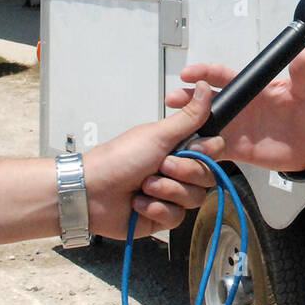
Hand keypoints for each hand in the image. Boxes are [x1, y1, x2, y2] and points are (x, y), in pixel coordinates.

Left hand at [82, 82, 221, 238]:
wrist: (90, 192)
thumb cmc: (118, 159)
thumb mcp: (157, 135)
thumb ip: (188, 116)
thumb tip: (205, 88)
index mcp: (178, 147)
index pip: (214, 149)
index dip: (206, 152)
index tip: (192, 149)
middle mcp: (177, 170)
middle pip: (207, 175)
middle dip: (182, 173)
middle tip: (160, 167)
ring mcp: (171, 193)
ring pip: (194, 198)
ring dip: (166, 191)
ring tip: (144, 187)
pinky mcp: (162, 215)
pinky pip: (177, 216)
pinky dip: (156, 209)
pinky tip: (139, 203)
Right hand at [172, 49, 304, 173]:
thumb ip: (302, 73)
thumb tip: (303, 54)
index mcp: (251, 88)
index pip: (223, 76)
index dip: (205, 72)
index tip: (189, 73)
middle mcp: (238, 106)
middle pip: (206, 100)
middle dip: (186, 98)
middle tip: (171, 99)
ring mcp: (235, 128)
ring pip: (204, 124)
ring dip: (187, 124)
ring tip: (172, 127)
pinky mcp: (236, 149)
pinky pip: (213, 150)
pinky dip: (199, 151)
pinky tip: (185, 152)